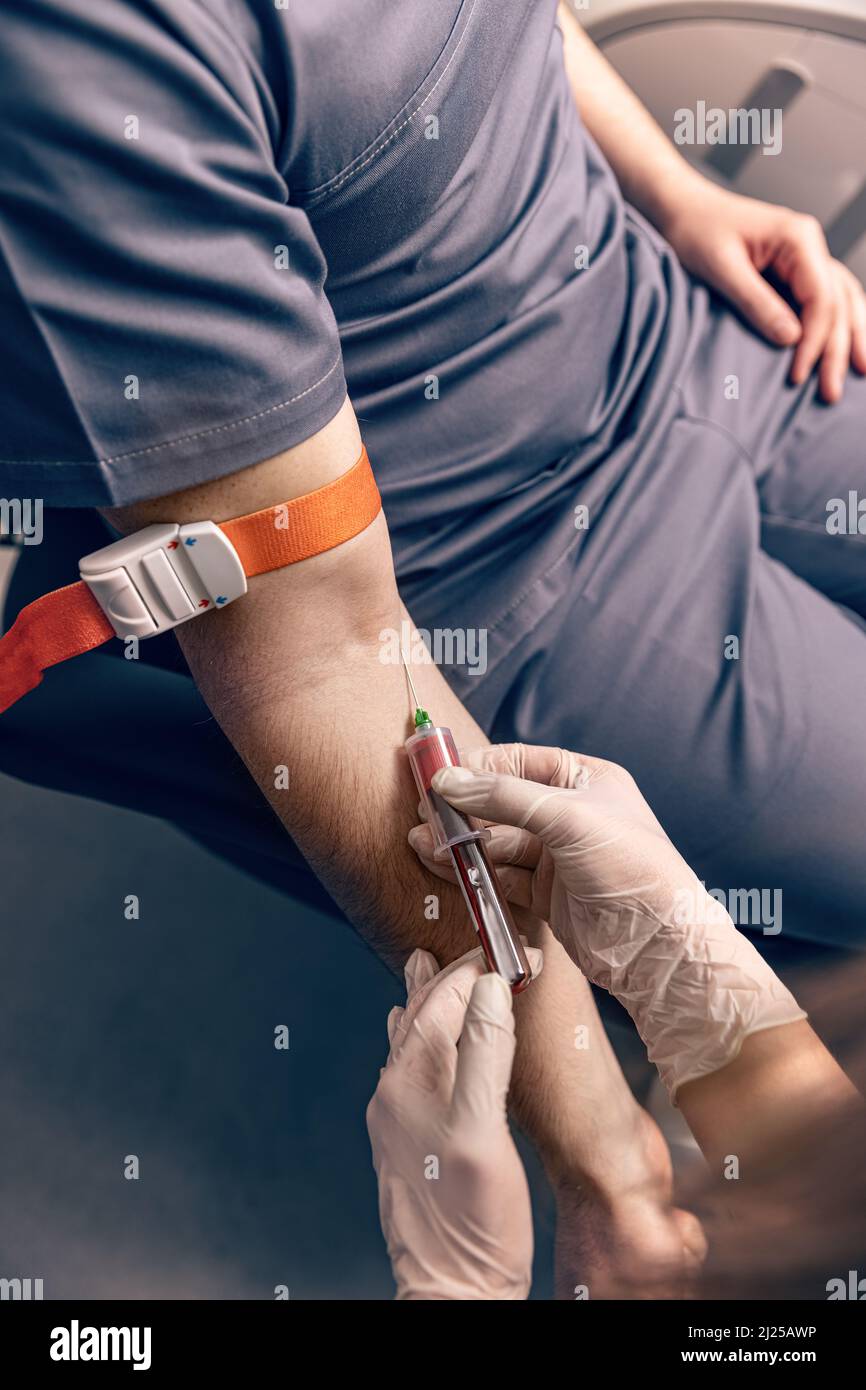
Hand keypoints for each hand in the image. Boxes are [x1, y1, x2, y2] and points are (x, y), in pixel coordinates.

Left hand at [367, 945, 541, 1299]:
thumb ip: (483, 1054)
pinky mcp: (409, 1141)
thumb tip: (488, 987)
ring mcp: (397, 1118)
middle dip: (445, 977)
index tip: (516, 951)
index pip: (441, 1000)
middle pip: (418, 1014)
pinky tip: (422, 1045)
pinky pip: (413, 1070)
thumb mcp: (482, 1131)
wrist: (451, 1293)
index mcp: (410, 1081)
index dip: (478, 970)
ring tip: (421, 971)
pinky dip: (425, 1040)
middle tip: (465, 945)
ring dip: (426, 1003)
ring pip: (410, 1040)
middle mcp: (394, 1092)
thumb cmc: (471, 1222)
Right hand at [409, 744, 804, 1099]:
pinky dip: (470, 872)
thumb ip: (504, 797)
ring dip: (460, 842)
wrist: (657, 945)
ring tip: (422, 841)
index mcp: (586, 781)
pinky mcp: (544, 894)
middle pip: (501, 802)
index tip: (436, 770)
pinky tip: (442, 865)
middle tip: (423, 810)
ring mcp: (556, 857)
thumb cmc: (631, 867)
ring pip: (496, 842)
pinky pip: (499, 875)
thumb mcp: (567, 818)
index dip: (477, 765)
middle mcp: (569, 815)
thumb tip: (448, 779)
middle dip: (462, 806)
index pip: (519, 762)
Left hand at [661, 179, 865, 402]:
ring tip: (860, 373)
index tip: (798, 375)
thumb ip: (756, 302)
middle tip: (831, 393)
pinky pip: (826, 299)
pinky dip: (838, 323)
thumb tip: (790, 338)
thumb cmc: (695, 231)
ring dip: (848, 338)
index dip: (814, 341)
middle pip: (836, 304)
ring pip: (840, 301)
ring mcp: (805, 256)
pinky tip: (849, 345)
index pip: (821, 298)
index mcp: (797, 238)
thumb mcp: (721, 269)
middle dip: (836, 350)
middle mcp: (809, 245)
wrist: (681, 210)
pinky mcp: (794, 269)